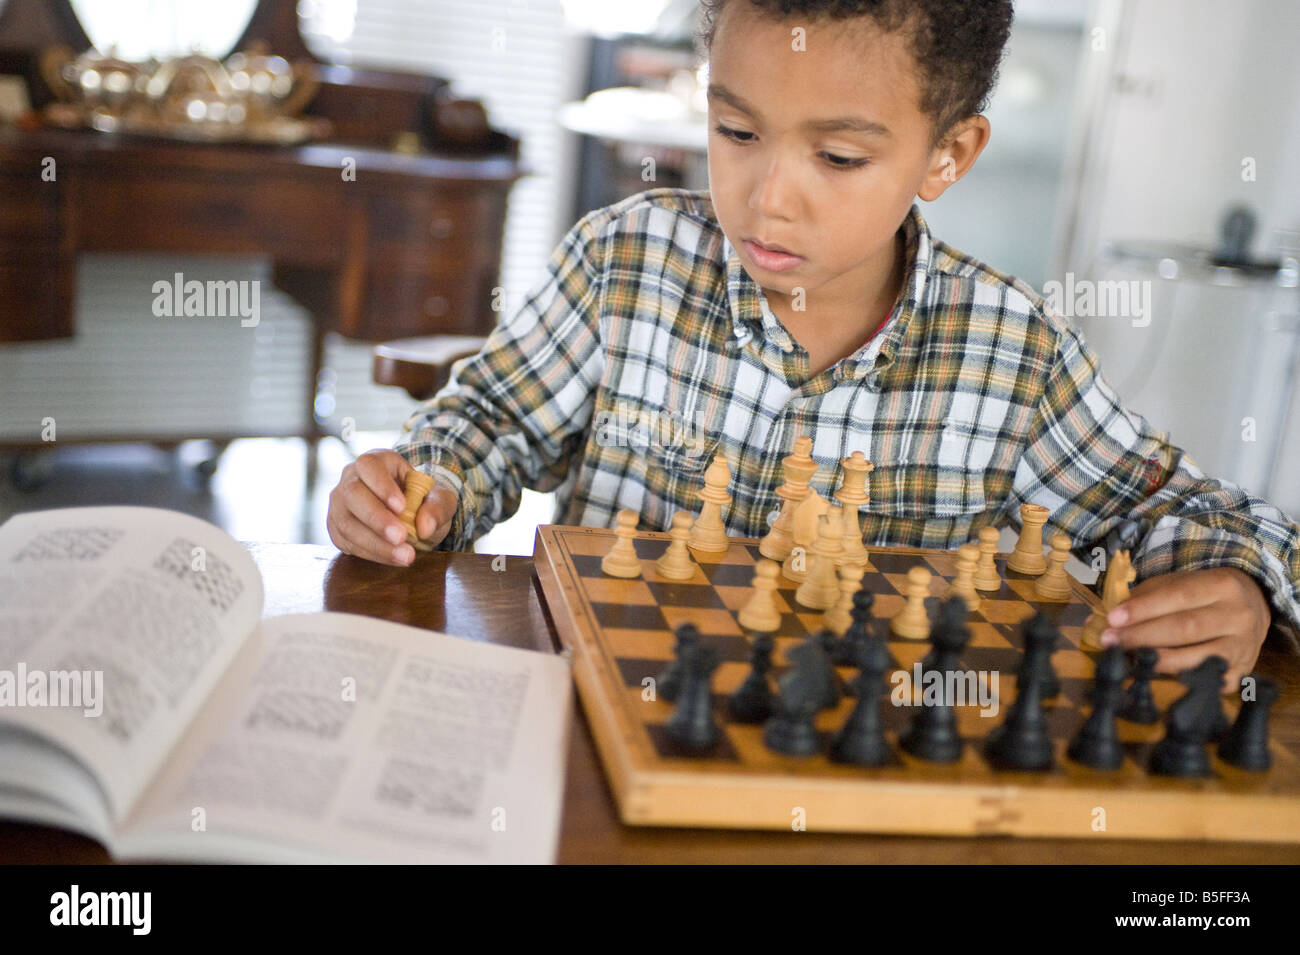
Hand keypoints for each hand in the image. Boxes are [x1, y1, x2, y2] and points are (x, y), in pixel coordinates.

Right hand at [326, 449, 458, 564]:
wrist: (413, 519)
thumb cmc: (423, 502)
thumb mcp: (440, 500)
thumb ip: (437, 508)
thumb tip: (425, 527)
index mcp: (376, 461)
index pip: (369, 466)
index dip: (382, 485)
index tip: (402, 507)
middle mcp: (351, 478)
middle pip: (352, 494)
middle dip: (376, 518)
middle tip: (401, 536)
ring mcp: (340, 503)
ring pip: (346, 522)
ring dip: (375, 543)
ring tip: (405, 555)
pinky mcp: (337, 527)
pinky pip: (347, 542)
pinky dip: (371, 553)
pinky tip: (393, 558)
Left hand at [1101, 567, 1270, 691]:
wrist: (1251, 610)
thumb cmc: (1202, 597)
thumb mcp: (1178, 585)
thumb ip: (1142, 598)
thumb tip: (1101, 619)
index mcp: (1222, 585)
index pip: (1178, 596)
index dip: (1143, 608)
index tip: (1113, 618)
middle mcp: (1238, 616)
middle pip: (1185, 628)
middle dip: (1142, 636)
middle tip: (1110, 641)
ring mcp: (1242, 647)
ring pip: (1195, 658)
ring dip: (1155, 660)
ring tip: (1126, 658)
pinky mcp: (1240, 674)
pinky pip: (1204, 681)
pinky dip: (1176, 680)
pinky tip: (1153, 676)